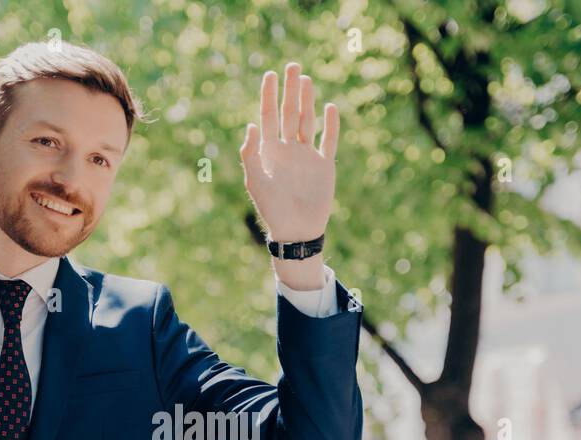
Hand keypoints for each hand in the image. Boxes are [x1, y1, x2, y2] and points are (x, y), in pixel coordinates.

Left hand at [239, 62, 338, 244]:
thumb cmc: (272, 209)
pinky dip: (330, 125)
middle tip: (293, 66)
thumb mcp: (256, 181)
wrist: (296, 231)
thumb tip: (250, 125)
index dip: (269, 95)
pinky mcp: (324, 166)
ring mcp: (307, 156)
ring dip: (307, 101)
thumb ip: (250, 153)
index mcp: (269, 151)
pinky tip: (330, 107)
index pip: (268, 116)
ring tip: (306, 80)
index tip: (270, 74)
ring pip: (307, 121)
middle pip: (289, 113)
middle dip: (290, 90)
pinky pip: (328, 141)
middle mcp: (288, 149)